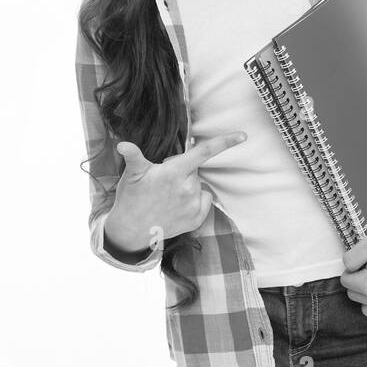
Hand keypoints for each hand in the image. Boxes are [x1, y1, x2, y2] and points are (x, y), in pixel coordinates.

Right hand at [104, 131, 246, 253]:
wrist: (131, 231)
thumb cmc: (131, 198)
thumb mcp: (132, 175)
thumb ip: (134, 157)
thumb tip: (123, 144)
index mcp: (174, 172)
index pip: (204, 152)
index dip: (225, 142)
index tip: (243, 135)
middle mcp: (188, 188)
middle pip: (195, 169)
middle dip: (183, 170)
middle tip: (163, 180)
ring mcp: (193, 205)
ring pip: (199, 184)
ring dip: (188, 185)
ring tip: (167, 195)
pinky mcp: (197, 219)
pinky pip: (204, 199)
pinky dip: (195, 199)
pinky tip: (177, 205)